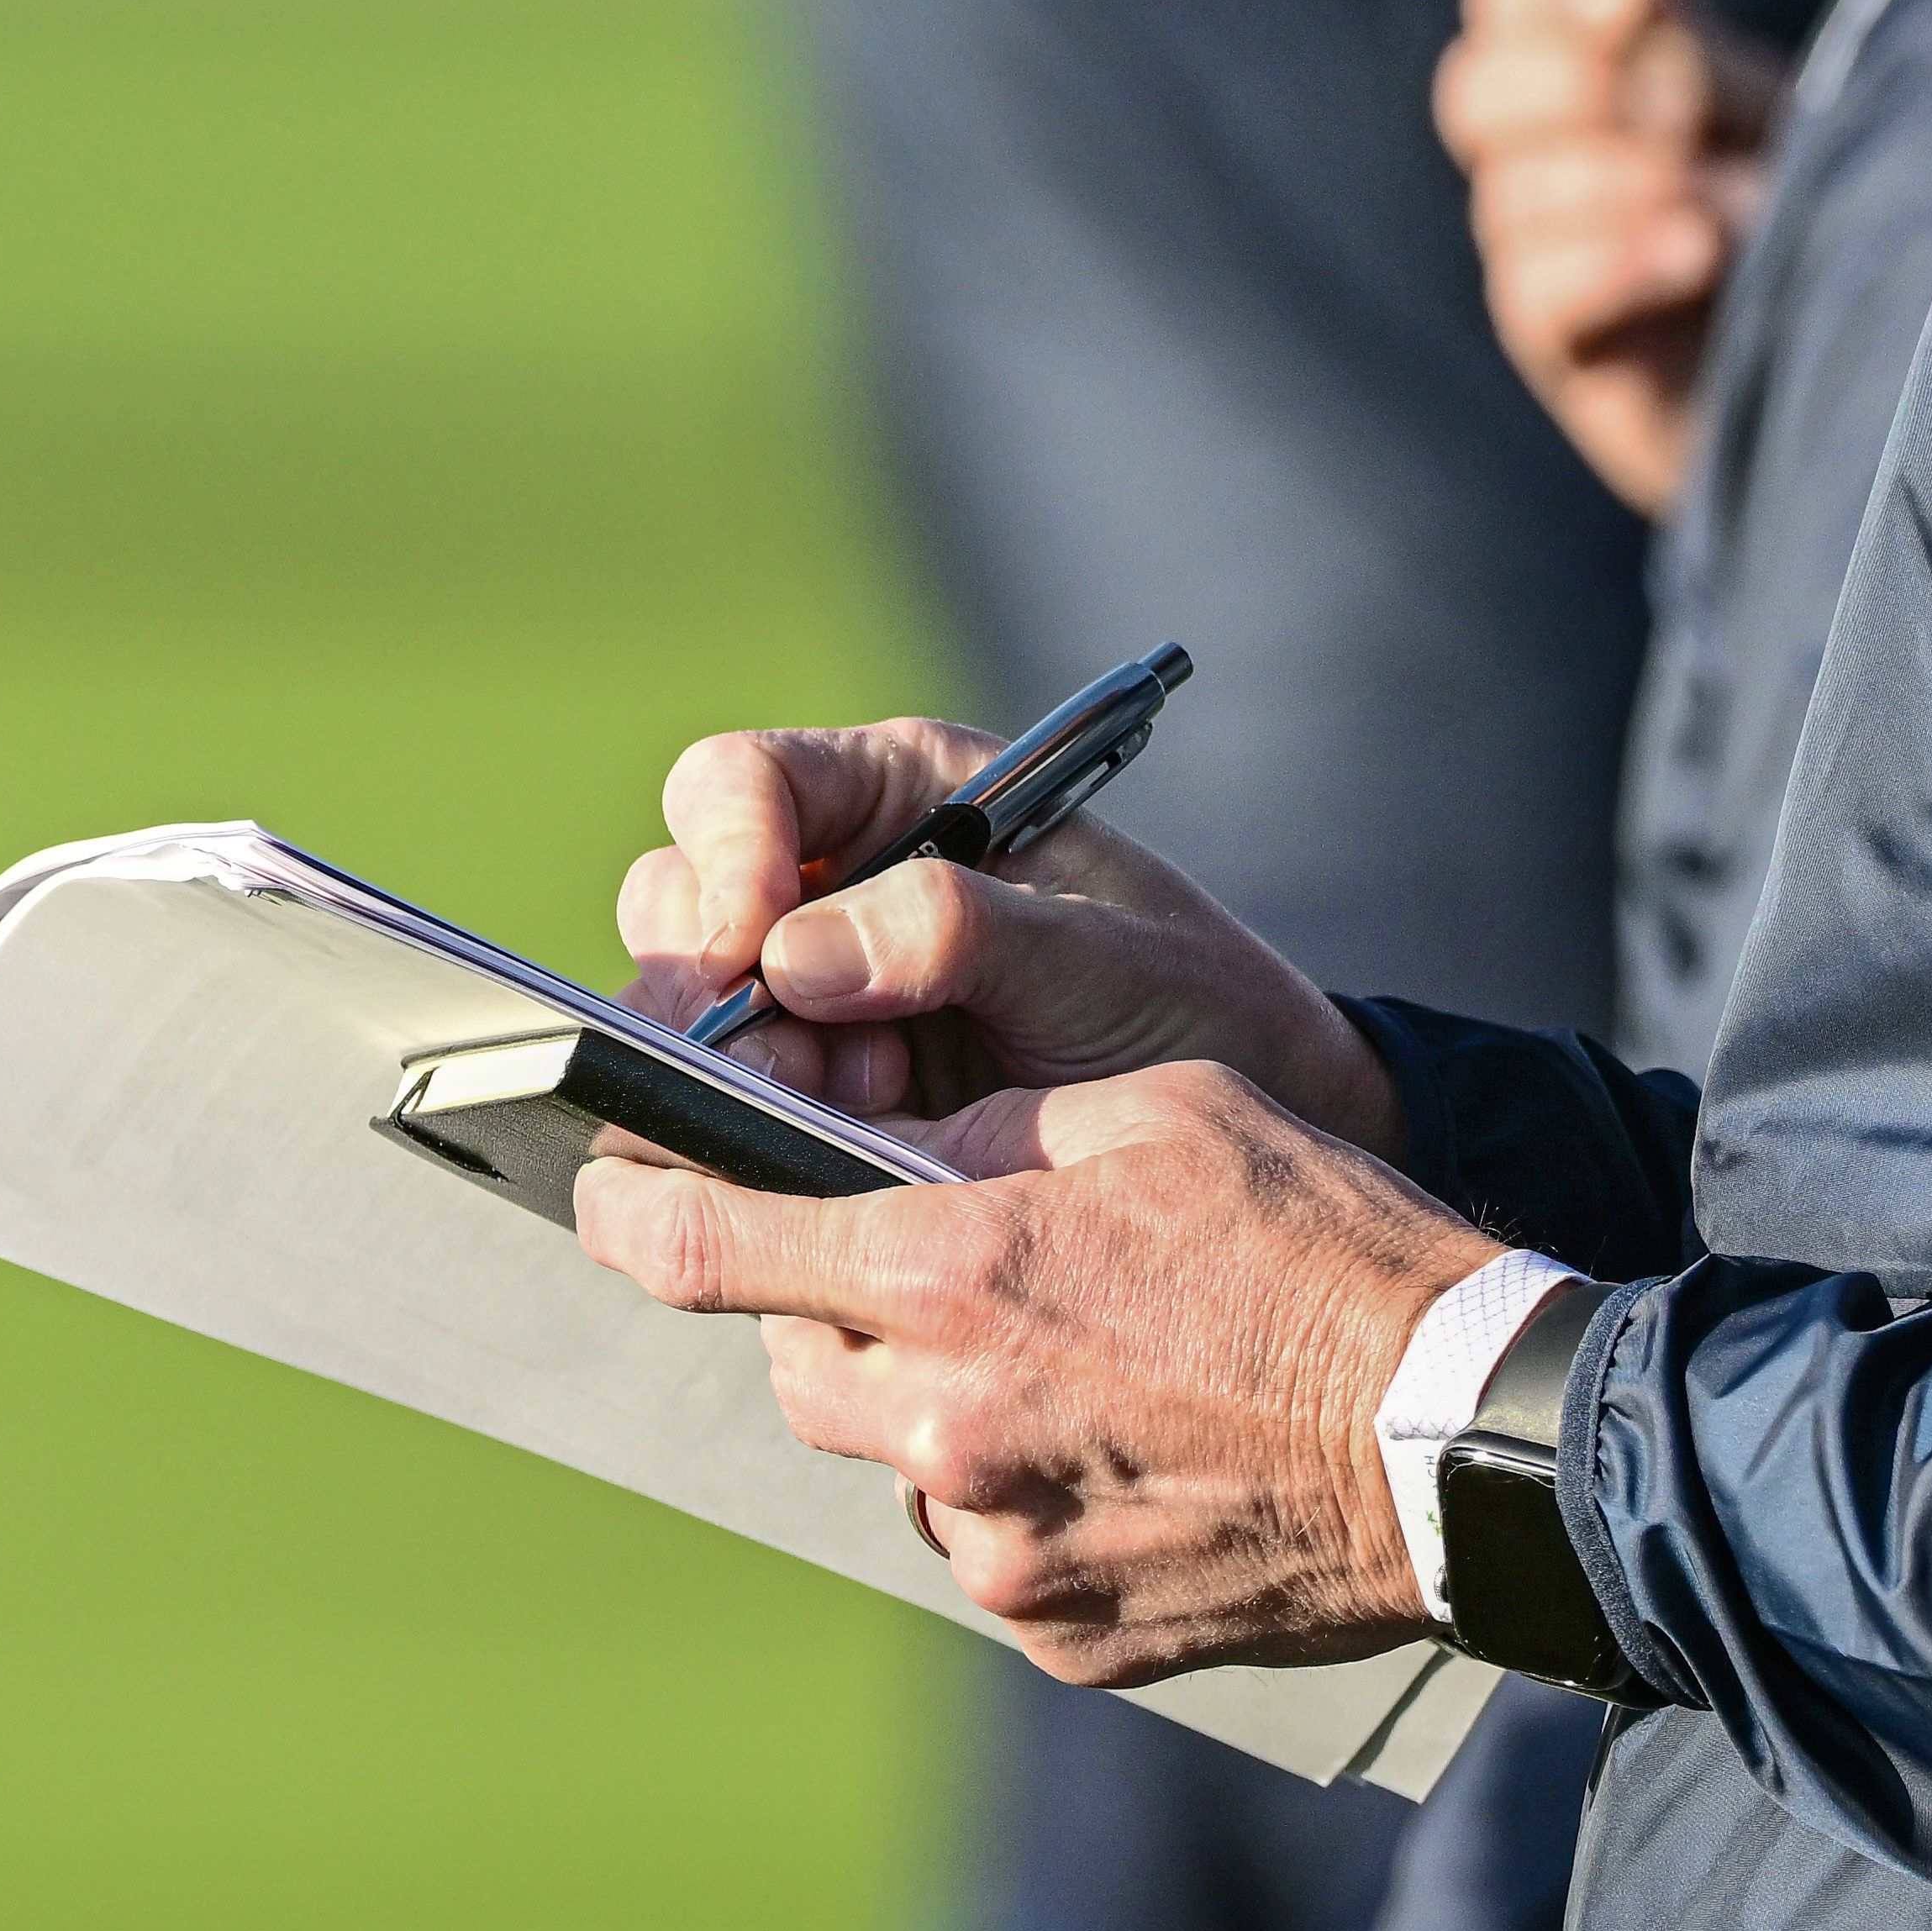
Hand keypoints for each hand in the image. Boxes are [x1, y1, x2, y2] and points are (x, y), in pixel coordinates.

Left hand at [572, 1066, 1491, 1680]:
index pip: (703, 1247)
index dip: (633, 1214)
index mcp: (949, 1276)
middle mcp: (945, 1427)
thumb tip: (905, 1146)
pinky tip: (1134, 1459)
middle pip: (802, 1367)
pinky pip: (991, 1554)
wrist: (1457, 1439)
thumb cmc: (1322, 1250)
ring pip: (901, 1465)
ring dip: (949, 1415)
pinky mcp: (1057, 1635)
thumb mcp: (1151, 1115)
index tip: (608, 1200)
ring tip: (1091, 1373)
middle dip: (847, 1314)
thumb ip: (994, 1132)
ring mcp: (998, 1549)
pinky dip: (1030, 1505)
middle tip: (964, 1278)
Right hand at [615, 719, 1394, 1148]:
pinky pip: (739, 1107)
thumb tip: (790, 955)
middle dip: (711, 991)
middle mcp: (836, 880)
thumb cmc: (1194, 1000)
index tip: (752, 949)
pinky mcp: (828, 1090)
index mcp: (900, 793)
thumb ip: (955, 932)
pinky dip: (774, 1134)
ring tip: (871, 1103)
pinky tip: (873, 1145)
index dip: (723, 857)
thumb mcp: (1101, 953)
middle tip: (793, 1061)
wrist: (1251, 1113)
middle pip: (680, 902)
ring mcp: (822, 993)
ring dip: (746, 1073)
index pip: (741, 785)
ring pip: (693, 1016)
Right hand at [1435, 0, 1779, 516]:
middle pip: (1473, 87)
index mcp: (1601, 68)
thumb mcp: (1774, 118)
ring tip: (1737, 210)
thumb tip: (1627, 22)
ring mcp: (1541, 253)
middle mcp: (1547, 155)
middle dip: (1567, 82)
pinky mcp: (1560, 346)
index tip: (1634, 1)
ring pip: (1513, 192)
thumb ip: (1694, 60)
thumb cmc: (1816, 220)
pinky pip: (1534, 289)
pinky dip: (1615, 260)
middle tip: (1678, 114)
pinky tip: (1698, 255)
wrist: (1856, 366)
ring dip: (1630, 184)